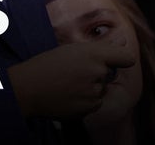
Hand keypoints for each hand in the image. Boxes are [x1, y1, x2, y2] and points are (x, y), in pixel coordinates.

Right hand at [7, 39, 135, 118]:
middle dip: (97, 74)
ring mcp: (94, 93)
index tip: (118, 59)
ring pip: (100, 91)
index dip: (122, 58)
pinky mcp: (88, 110)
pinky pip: (93, 104)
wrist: (28, 88)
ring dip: (90, 89)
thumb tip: (122, 44)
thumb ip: (100, 49)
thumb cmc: (46, 65)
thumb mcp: (72, 49)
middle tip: (75, 73)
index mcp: (94, 54)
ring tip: (67, 85)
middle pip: (108, 75)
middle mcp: (98, 73)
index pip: (126, 58)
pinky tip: (67, 96)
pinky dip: (84, 102)